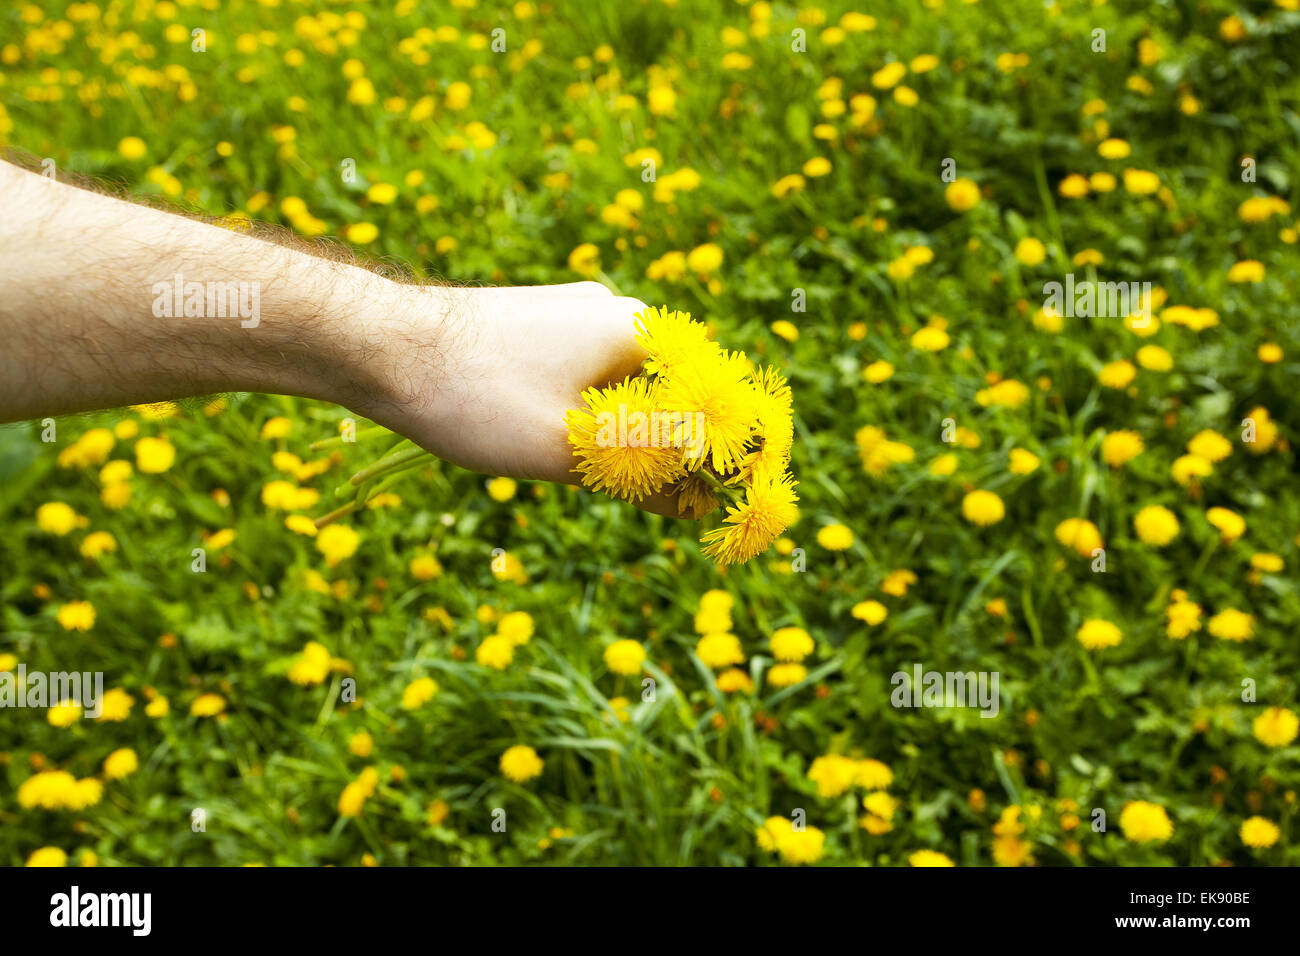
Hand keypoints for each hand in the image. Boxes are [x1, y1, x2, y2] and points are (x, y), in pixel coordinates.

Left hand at [355, 281, 682, 517]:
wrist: (378, 345)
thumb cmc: (477, 397)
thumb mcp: (569, 453)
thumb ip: (643, 477)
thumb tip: (699, 506)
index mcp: (635, 329)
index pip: (705, 395)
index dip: (710, 453)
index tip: (704, 501)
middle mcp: (612, 308)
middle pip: (664, 389)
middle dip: (662, 446)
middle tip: (651, 500)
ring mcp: (569, 310)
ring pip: (619, 383)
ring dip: (618, 432)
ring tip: (591, 475)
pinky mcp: (534, 321)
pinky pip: (582, 373)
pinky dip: (583, 412)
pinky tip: (553, 443)